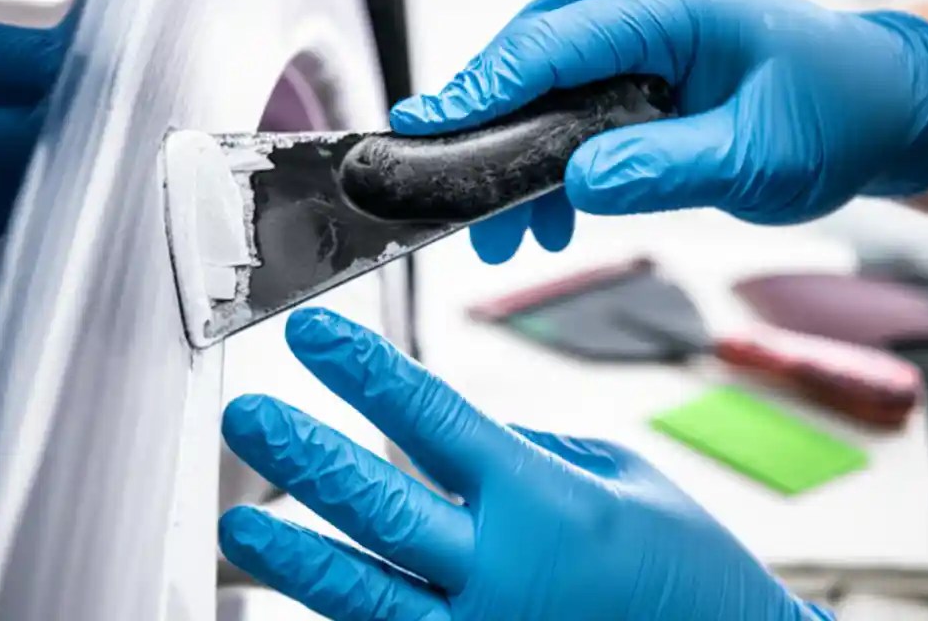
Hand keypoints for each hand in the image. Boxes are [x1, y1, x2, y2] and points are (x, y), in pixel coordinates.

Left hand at [219, 308, 831, 619]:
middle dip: (306, 458)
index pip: (434, 419)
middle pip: (380, 508)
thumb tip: (457, 442)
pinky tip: (299, 600)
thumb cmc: (690, 578)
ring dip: (296, 558)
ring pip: (366, 596)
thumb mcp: (624, 483)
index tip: (310, 334)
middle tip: (248, 416)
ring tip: (238, 527)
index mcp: (546, 502)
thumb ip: (531, 454)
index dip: (364, 372)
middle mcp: (505, 573)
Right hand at [391, 0, 927, 262]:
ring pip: (537, 89)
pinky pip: (564, 106)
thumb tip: (579, 182)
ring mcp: (629, 33)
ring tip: (506, 235)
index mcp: (665, 3)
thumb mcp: (755, 154)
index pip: (550, 42)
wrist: (874, 109)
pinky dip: (546, 162)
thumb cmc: (833, 112)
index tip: (425, 127)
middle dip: (485, 134)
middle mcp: (636, 6)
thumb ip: (666, 168)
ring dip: (513, 160)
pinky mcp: (628, 67)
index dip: (481, 88)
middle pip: (526, 61)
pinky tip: (549, 217)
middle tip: (458, 202)